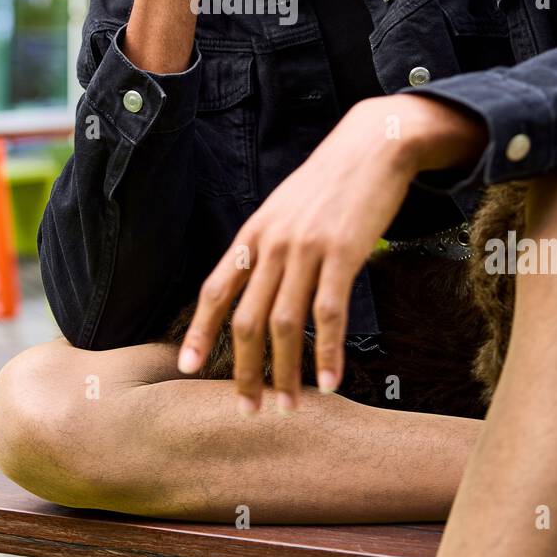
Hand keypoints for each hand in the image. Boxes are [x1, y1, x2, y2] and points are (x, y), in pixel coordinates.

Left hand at [176, 93, 487, 412]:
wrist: (371, 146)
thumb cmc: (328, 182)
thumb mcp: (283, 209)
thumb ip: (266, 246)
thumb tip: (254, 289)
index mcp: (253, 234)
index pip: (215, 290)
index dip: (199, 331)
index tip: (186, 368)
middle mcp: (272, 244)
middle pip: (246, 320)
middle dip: (243, 371)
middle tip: (247, 409)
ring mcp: (306, 249)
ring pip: (285, 325)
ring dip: (286, 373)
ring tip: (289, 407)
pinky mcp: (343, 253)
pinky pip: (330, 313)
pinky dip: (328, 353)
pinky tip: (329, 382)